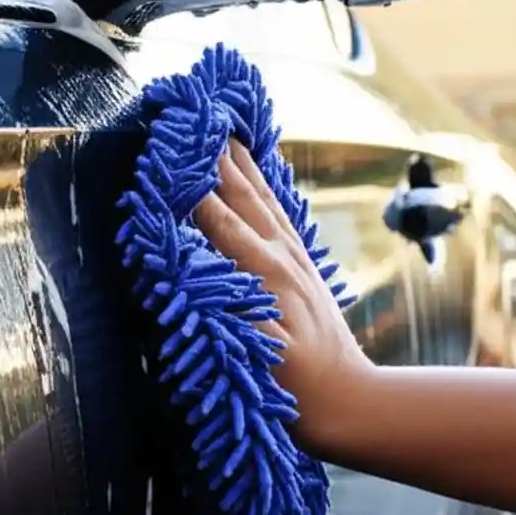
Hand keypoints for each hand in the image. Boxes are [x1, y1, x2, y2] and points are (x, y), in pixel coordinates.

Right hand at [192, 141, 372, 451]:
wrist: (350, 401)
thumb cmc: (294, 387)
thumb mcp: (255, 350)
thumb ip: (227, 304)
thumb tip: (193, 266)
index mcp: (261, 272)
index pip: (215, 214)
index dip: (188, 180)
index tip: (165, 145)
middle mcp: (279, 255)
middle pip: (239, 191)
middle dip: (212, 152)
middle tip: (190, 113)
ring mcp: (294, 258)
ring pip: (262, 194)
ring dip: (239, 159)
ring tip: (222, 125)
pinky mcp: (302, 266)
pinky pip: (280, 210)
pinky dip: (265, 182)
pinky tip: (258, 171)